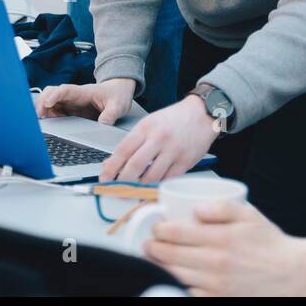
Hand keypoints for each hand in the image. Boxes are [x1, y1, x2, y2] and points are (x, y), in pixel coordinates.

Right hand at [36, 78, 135, 124]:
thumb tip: (102, 125)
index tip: (47, 103)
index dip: (55, 95)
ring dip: (42, 110)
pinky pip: (53, 111)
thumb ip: (110, 115)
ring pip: (48, 102)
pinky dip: (47, 116)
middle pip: (50, 93)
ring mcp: (69, 102)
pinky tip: (48, 124)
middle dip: (41, 103)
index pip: (65, 90)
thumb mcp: (118, 105)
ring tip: (41, 123)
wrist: (118, 91)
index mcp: (83, 92)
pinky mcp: (68, 110)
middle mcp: (72, 96)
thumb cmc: (117, 95)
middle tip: (39, 117)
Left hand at [100, 95, 217, 182]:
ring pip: (151, 177)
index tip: (104, 178)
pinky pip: (168, 180)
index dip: (111, 168)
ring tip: (132, 192)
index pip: (123, 150)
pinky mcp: (185, 162)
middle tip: (116, 190)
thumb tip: (113, 163)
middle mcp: (159, 138)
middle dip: (122, 182)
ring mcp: (173, 151)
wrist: (202, 113)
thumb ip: (132, 143)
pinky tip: (150, 188)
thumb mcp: (149, 123)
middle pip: (135, 166)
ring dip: (139, 188)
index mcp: (146, 127)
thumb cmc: (174, 119)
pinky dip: (157, 187)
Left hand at [145, 201, 305, 295]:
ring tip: (156, 260)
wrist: (293, 275)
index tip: (156, 228)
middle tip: (149, 244)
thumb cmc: (271, 244)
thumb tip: (195, 208)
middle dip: (153, 248)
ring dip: (160, 267)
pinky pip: (188, 295)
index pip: (177, 233)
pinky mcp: (218, 300)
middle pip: (170, 256)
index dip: (159, 230)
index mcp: (221, 238)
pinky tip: (173, 279)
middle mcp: (215, 262)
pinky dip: (176, 287)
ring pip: (174, 276)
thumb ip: (221, 207)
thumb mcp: (250, 215)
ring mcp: (215, 285)